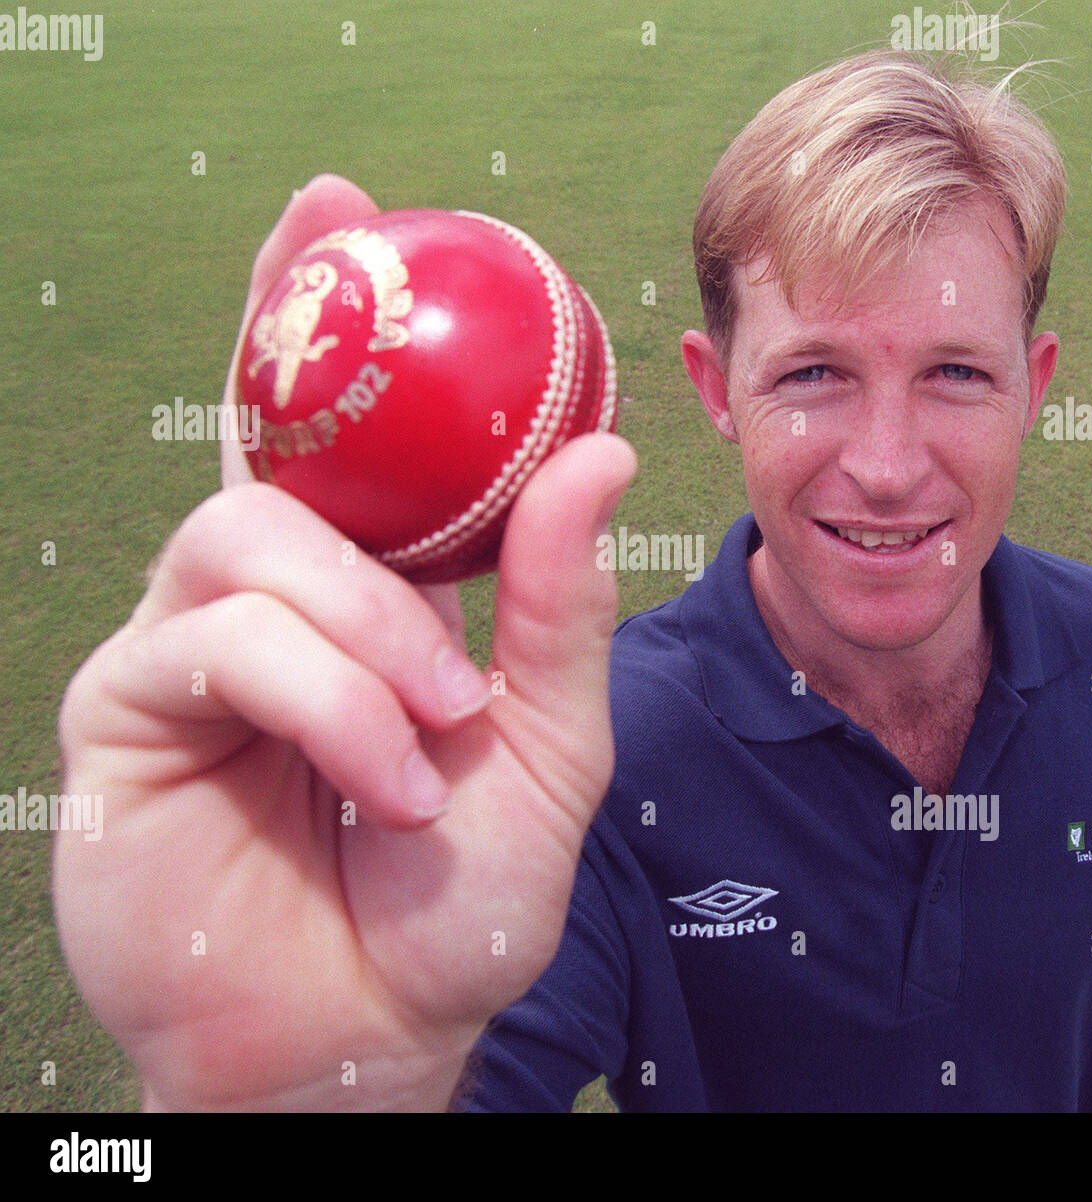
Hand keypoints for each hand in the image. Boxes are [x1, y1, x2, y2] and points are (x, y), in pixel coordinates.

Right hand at [53, 176, 635, 1110]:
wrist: (382, 1026)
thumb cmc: (463, 889)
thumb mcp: (549, 740)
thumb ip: (558, 605)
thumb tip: (594, 453)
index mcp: (369, 586)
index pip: (340, 431)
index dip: (321, 308)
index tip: (344, 205)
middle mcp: (272, 597)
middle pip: (266, 444)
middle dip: (309, 390)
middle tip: (386, 406)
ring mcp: (190, 645)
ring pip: (250, 540)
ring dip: (368, 629)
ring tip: (439, 731)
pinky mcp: (125, 708)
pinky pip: (218, 643)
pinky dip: (324, 699)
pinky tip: (389, 775)